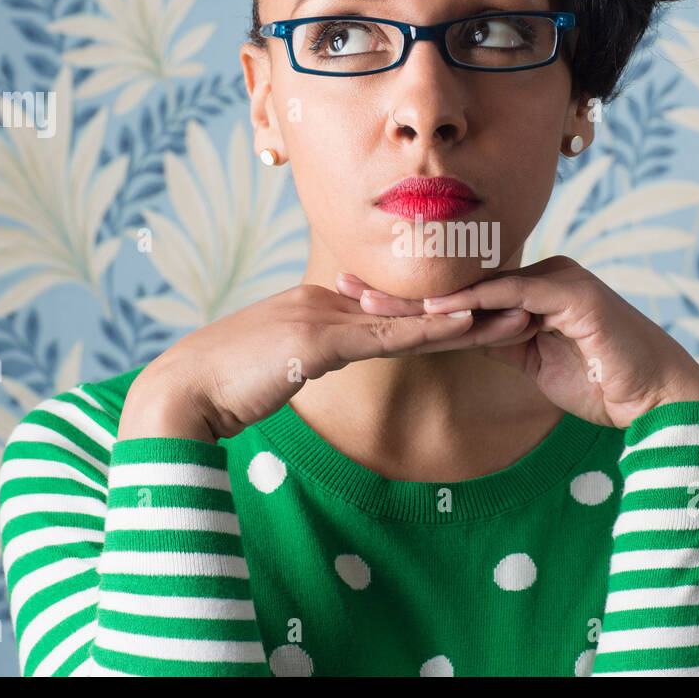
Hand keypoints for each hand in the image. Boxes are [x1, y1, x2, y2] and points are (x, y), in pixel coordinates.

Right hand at [116, 282, 538, 442]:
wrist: (176, 395)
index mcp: (315, 308)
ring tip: (518, 314)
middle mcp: (323, 302)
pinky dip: (430, 331)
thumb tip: (322, 366)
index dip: (440, 313)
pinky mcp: (316, 339)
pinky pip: (385, 336)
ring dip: (468, 317)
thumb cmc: (218, 390)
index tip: (484, 315)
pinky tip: (469, 328)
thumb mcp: (274, 370)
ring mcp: (320, 316)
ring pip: (409, 317)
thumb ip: (304, 360)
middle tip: (522, 304)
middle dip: (469, 307)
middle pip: (412, 306)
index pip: (393, 310)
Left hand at [335, 256, 698, 429]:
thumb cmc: (602, 381)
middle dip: (400, 291)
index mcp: (530, 286)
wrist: (657, 396)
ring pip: (478, 288)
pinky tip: (435, 314)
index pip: (458, 292)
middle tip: (343, 290)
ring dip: (424, 298)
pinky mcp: (574, 296)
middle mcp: (541, 274)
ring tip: (372, 304)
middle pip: (459, 284)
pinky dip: (476, 305)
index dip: (408, 299)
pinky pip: (515, 298)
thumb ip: (496, 338)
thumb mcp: (533, 359)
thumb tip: (453, 333)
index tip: (358, 302)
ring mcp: (558, 280)